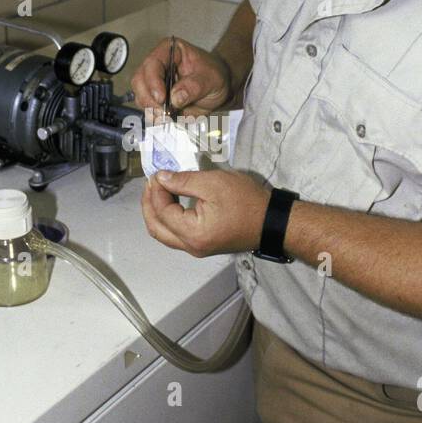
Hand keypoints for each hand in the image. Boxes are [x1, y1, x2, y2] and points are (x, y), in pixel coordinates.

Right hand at [129, 37, 231, 117]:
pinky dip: (155, 117)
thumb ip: (194, 87)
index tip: (161, 98)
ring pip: (140, 96)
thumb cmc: (215, 76)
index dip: (153, 82)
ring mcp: (154, 83)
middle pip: (139, 81)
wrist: (220, 89)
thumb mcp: (211, 79)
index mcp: (169, 51)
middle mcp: (157, 65)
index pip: (152, 63)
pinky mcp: (156, 98)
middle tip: (163, 113)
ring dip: (151, 110)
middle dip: (149, 99)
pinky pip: (147, 109)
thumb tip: (175, 97)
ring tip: (167, 118)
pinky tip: (166, 120)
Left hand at [140, 168, 270, 257]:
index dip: (155, 191)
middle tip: (151, 184)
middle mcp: (191, 247)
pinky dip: (169, 219)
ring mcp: (197, 249)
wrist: (273, 221)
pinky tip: (172, 202)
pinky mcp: (204, 245)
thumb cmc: (246, 201)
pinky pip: (177, 235)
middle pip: (157, 229)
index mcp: (192, 233)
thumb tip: (160, 179)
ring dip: (157, 213)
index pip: (162, 212)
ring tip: (158, 191)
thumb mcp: (214, 183)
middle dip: (149, 205)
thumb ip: (183, 181)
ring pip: (165, 234)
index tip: (156, 173)